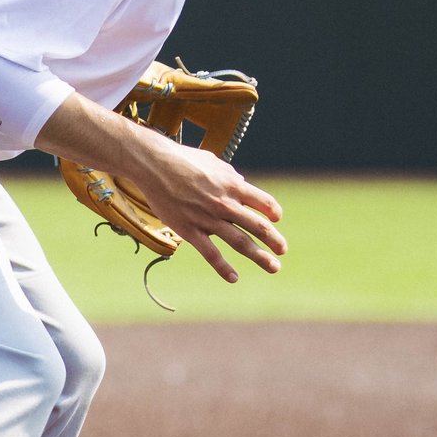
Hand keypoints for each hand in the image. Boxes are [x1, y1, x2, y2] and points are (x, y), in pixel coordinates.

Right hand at [37, 90, 284, 283]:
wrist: (154, 164)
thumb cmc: (182, 159)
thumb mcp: (212, 161)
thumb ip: (229, 174)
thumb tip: (241, 182)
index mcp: (232, 185)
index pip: (263, 202)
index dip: (273, 211)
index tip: (277, 219)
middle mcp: (225, 203)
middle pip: (258, 226)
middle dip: (274, 240)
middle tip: (282, 250)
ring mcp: (208, 219)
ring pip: (241, 242)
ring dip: (260, 256)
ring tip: (274, 267)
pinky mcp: (190, 230)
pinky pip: (211, 253)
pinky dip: (224, 267)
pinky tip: (234, 278)